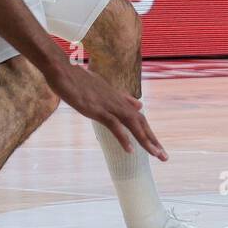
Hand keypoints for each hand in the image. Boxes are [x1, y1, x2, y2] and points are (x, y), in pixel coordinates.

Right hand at [46, 62, 165, 159]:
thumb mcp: (104, 89)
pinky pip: (114, 125)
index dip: (149, 132)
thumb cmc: (79, 79)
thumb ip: (122, 98)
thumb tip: (139, 105)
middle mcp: (118, 102)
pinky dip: (123, 137)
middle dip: (153, 140)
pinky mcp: (97, 110)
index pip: (139, 117)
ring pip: (133, 124)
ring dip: (146, 141)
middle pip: (141, 123)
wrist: (63, 69)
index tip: (157, 146)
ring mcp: (109, 106)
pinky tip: (130, 150)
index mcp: (120, 99)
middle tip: (164, 157)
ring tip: (156, 155)